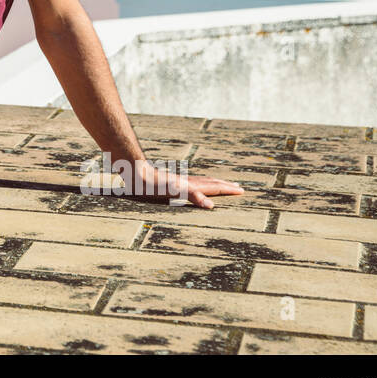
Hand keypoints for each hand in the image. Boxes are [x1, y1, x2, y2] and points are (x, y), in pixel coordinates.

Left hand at [127, 160, 243, 209]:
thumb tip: (211, 206)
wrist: (134, 172)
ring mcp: (177, 181)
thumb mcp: (174, 190)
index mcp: (190, 185)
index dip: (227, 190)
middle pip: (210, 183)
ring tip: (219, 185)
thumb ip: (193, 195)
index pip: (214, 187)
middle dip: (224, 186)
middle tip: (237, 187)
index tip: (242, 191)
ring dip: (212, 185)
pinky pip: (188, 185)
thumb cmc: (152, 184)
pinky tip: (191, 188)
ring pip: (200, 182)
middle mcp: (186, 182)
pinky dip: (196, 187)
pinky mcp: (168, 182)